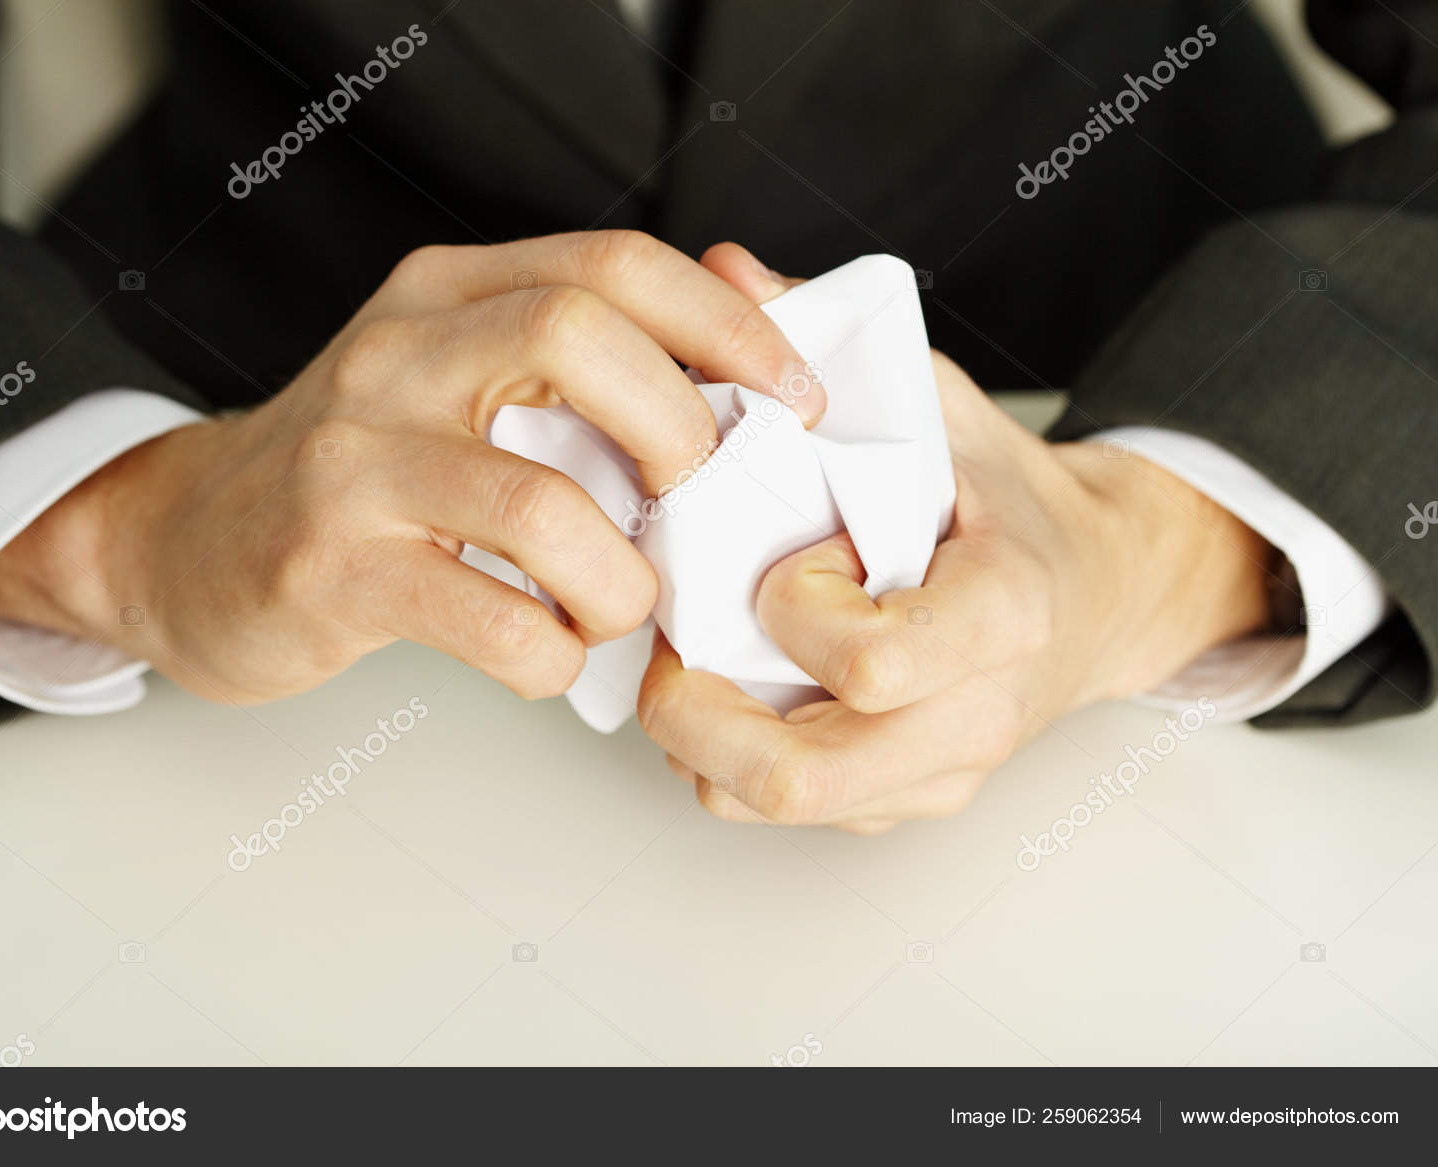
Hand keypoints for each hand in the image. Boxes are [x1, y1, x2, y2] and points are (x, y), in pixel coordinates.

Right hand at [0, 231, 821, 704]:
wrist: (186, 547)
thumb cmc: (360, 475)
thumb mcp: (451, 380)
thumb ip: (573, 364)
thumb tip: (742, 364)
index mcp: (444, 295)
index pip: (613, 264)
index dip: (728, 329)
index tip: (792, 403)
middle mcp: (395, 355)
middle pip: (578, 339)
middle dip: (680, 433)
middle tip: (698, 506)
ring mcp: (352, 461)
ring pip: (542, 502)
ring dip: (622, 578)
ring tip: (620, 607)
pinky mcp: (328, 569)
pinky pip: (487, 619)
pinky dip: (551, 654)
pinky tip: (547, 653)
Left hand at [640, 250, 1278, 831]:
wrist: (1093, 590)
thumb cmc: (1006, 500)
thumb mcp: (940, 403)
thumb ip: (836, 345)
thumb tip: (725, 269)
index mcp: (1004, 610)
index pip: (874, 659)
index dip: (793, 608)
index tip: (786, 557)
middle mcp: (974, 714)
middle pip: (797, 775)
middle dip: (695, 711)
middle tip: (677, 640)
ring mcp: (937, 773)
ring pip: (768, 802)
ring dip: (697, 734)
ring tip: (701, 654)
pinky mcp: (902, 802)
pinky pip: (780, 805)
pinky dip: (728, 751)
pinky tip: (742, 678)